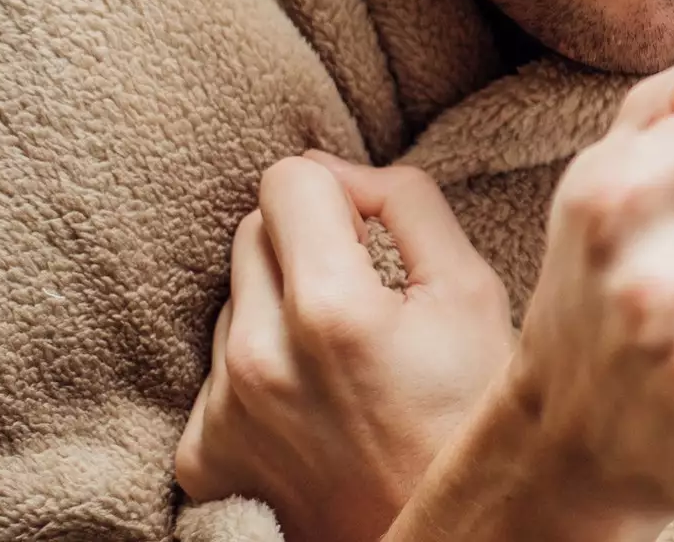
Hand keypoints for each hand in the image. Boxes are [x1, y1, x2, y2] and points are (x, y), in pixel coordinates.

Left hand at [176, 154, 515, 541]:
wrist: (443, 538)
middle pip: (252, 232)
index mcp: (332, 308)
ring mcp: (224, 413)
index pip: (287, 179)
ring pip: (234, 300)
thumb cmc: (470, 415)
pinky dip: (259, 373)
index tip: (371, 233)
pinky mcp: (202, 456)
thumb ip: (406, 203)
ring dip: (279, 308)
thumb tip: (336, 169)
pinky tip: (313, 405)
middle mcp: (260, 359)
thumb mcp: (472, 292)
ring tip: (342, 360)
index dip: (339, 192)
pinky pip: (214, 372)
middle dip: (306, 245)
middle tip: (365, 296)